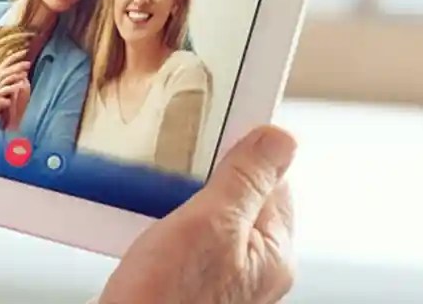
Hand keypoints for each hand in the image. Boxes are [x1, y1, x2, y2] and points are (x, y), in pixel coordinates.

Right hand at [0, 50, 30, 126]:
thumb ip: (8, 82)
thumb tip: (22, 75)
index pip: (5, 64)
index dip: (14, 57)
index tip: (24, 51)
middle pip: (5, 71)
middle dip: (17, 66)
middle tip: (28, 63)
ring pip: (4, 80)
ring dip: (15, 76)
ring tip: (25, 74)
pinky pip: (3, 93)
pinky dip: (11, 89)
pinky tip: (20, 86)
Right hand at [98, 126, 297, 303]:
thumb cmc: (166, 300)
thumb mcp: (209, 225)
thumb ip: (245, 180)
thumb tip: (279, 139)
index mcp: (272, 252)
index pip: (274, 182)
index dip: (242, 154)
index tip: (212, 135)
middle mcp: (253, 269)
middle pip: (239, 198)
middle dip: (204, 179)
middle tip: (173, 172)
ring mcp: (221, 280)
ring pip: (206, 218)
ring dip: (177, 201)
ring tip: (152, 203)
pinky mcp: (188, 285)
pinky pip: (182, 240)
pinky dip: (163, 225)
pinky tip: (144, 229)